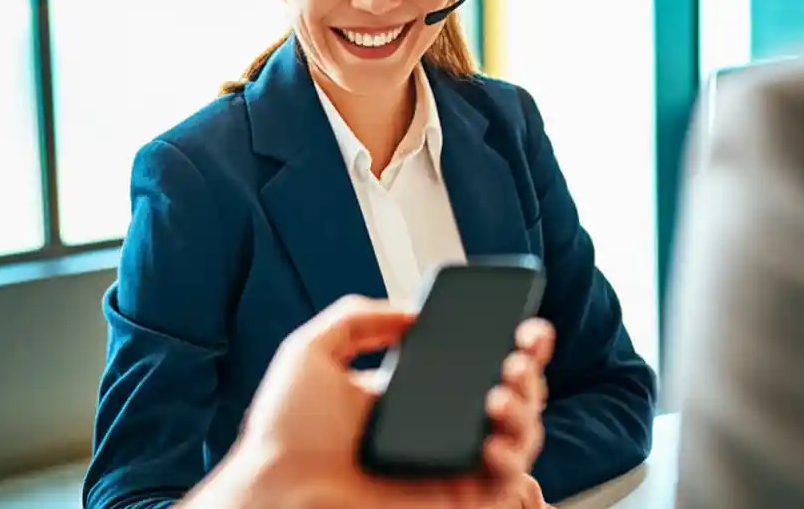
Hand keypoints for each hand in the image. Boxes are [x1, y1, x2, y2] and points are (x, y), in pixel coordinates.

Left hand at [183, 295, 555, 508]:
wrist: (275, 486)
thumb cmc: (283, 431)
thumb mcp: (310, 351)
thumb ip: (358, 316)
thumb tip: (413, 313)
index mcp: (415, 392)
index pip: (477, 364)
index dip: (512, 344)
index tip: (526, 325)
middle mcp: (440, 426)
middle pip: (511, 394)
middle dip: (529, 368)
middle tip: (520, 353)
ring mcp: (450, 464)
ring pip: (521, 436)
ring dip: (525, 409)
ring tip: (500, 394)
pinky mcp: (455, 499)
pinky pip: (506, 484)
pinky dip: (513, 461)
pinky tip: (491, 443)